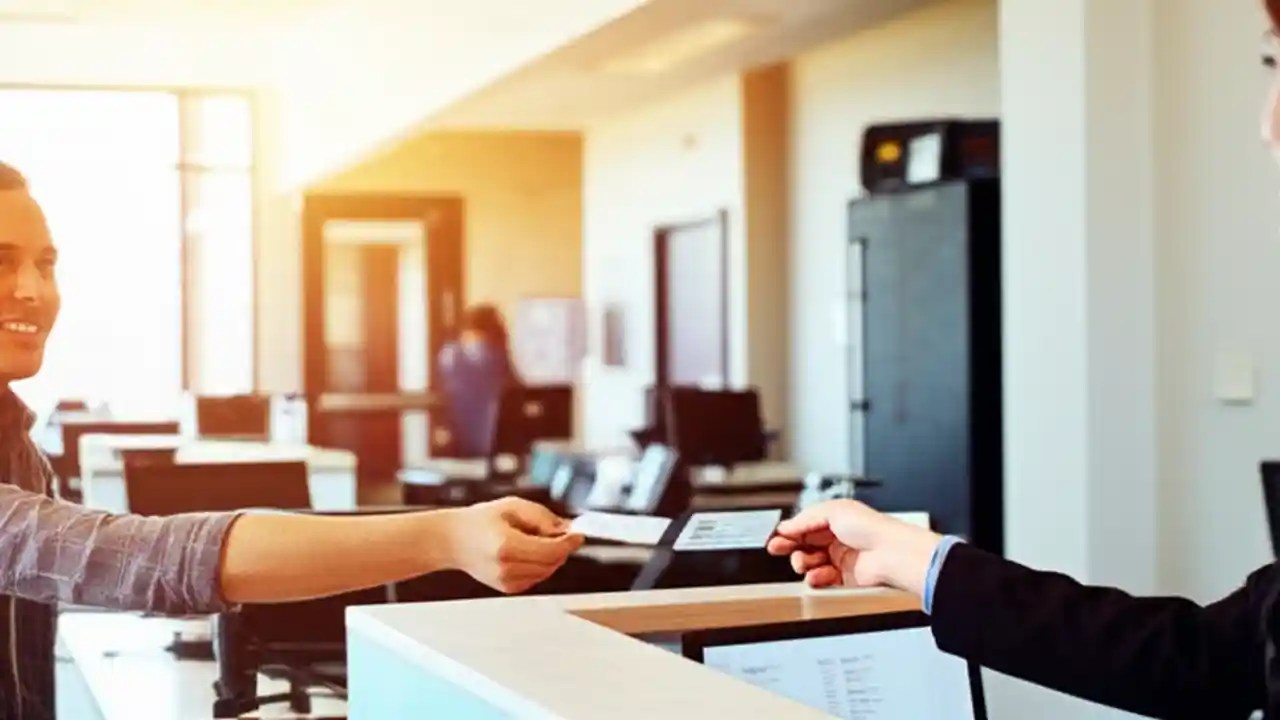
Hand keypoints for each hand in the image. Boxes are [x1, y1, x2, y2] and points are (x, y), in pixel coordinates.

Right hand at [445, 497, 583, 593]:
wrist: (453, 541)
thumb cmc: (480, 520)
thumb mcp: (512, 506)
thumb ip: (541, 517)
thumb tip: (566, 528)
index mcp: (507, 546)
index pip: (551, 551)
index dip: (569, 542)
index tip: (579, 534)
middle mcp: (507, 568)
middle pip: (552, 563)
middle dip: (561, 547)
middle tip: (559, 531)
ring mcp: (507, 582)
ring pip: (547, 571)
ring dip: (551, 556)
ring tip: (532, 538)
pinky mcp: (508, 589)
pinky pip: (537, 576)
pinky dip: (540, 564)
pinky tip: (525, 551)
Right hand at [767, 500, 940, 595]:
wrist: (891, 553)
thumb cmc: (871, 528)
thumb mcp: (833, 511)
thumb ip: (806, 518)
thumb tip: (786, 526)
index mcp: (834, 520)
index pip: (804, 526)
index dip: (789, 532)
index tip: (776, 537)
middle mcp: (836, 539)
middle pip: (804, 545)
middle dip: (790, 547)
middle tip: (778, 549)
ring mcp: (840, 559)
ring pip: (810, 564)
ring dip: (802, 563)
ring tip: (802, 563)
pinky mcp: (844, 578)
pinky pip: (822, 580)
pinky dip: (816, 578)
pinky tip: (815, 575)